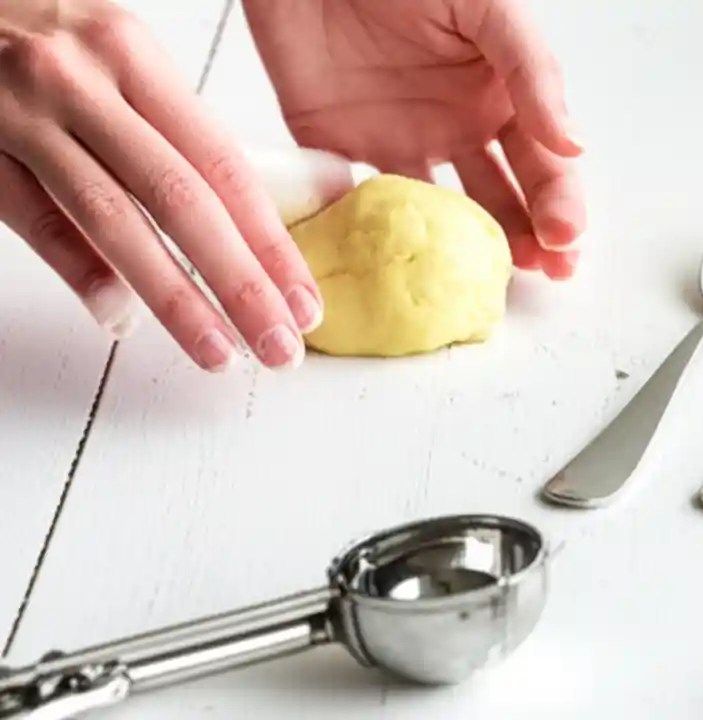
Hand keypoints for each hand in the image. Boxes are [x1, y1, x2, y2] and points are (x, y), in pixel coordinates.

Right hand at [0, 1, 320, 371]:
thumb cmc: (32, 41)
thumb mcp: (112, 61)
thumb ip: (173, 132)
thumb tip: (251, 225)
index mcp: (133, 57)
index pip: (224, 167)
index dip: (271, 244)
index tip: (304, 302)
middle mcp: (82, 81)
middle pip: (182, 200)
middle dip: (241, 284)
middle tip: (279, 345)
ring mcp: (21, 115)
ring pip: (113, 220)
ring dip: (174, 298)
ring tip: (217, 351)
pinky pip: (37, 222)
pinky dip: (83, 275)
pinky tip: (122, 319)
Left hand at [244, 0, 585, 279]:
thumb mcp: (488, 8)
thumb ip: (531, 74)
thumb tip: (574, 146)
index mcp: (501, 97)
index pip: (543, 164)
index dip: (560, 204)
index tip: (564, 240)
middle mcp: (458, 127)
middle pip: (504, 200)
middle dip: (530, 241)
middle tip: (545, 273)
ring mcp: (401, 142)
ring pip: (442, 215)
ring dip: (465, 252)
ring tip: (484, 280)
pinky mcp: (340, 148)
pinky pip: (361, 203)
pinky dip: (376, 236)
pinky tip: (398, 263)